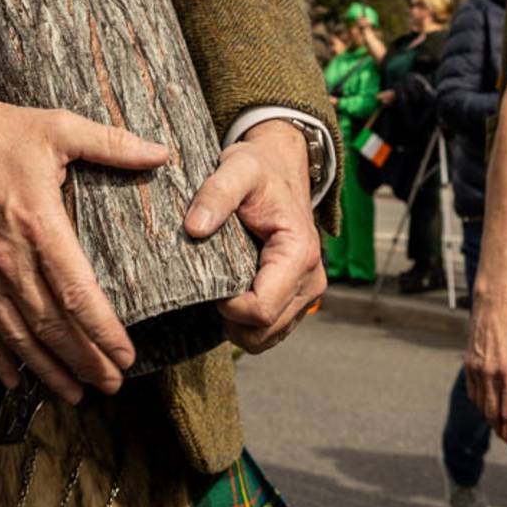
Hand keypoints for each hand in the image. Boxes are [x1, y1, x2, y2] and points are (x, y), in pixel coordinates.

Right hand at [0, 63, 165, 400]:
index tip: (125, 355)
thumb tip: (162, 153)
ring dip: (46, 369)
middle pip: (50, 324)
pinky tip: (15, 381)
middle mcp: (8, 256)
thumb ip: (111, 144)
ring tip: (76, 393)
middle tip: (113, 384)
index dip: (102, 331)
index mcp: (38, 222)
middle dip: (83, 360)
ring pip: (17, 334)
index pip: (76, 292)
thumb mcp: (58, 128)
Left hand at [185, 121, 323, 352]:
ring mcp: (307, 293)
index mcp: (299, 254)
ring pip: (266, 338)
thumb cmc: (260, 169)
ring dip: (238, 325)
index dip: (228, 307)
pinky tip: (232, 294)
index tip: (208, 281)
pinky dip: (247, 323)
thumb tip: (194, 228)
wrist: (281, 168)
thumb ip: (216, 193)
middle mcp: (312, 279)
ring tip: (220, 290)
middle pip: (263, 332)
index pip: (260, 310)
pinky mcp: (298, 299)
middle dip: (230, 320)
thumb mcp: (237, 168)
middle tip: (210, 287)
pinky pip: (271, 331)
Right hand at [464, 291, 506, 449]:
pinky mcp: (468, 366)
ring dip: (490, 419)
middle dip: (501, 430)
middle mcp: (491, 375)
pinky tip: (487, 407)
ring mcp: (477, 371)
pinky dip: (480, 405)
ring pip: (482, 406)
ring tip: (500, 427)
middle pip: (493, 414)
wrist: (491, 307)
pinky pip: (473, 394)